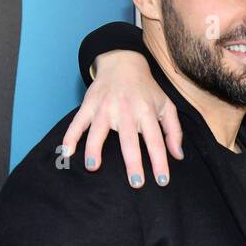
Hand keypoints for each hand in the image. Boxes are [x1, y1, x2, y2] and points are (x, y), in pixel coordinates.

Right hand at [60, 49, 182, 187]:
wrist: (122, 62)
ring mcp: (105, 107)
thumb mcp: (166, 105)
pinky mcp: (89, 105)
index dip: (160, 161)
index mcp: (147, 112)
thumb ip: (174, 131)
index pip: (155, 141)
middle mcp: (126, 110)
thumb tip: (178, 156)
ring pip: (98, 130)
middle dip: (132, 162)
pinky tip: (67, 152)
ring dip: (94, 149)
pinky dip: (71, 136)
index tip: (162, 181)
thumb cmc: (146, 89)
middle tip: (135, 183)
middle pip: (129, 140)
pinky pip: (78, 122)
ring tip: (93, 167)